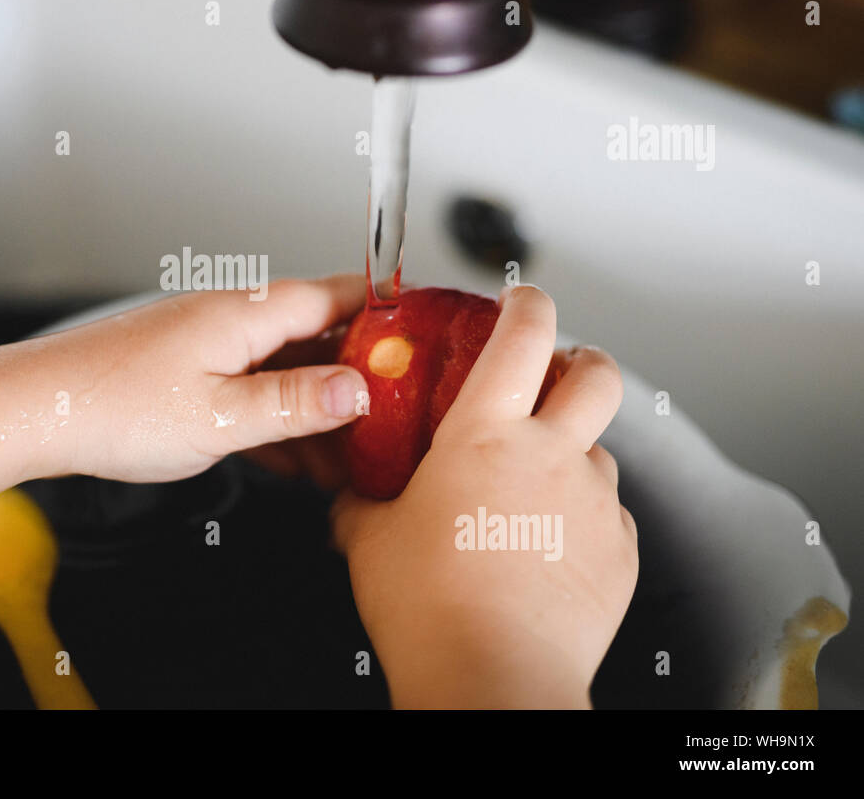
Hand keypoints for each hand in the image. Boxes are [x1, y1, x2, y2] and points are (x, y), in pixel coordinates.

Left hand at [33, 275, 369, 482]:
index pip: (338, 296)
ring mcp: (204, 344)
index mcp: (245, 314)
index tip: (425, 330)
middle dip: (356, 374)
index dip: (387, 312)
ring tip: (347, 453)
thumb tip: (359, 389)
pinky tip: (290, 456)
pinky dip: (274, 417)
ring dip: (315, 404)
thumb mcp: (221, 417)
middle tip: (394, 414)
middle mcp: (227, 318)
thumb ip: (295, 403)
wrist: (29, 411)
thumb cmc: (108, 407)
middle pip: (315, 335)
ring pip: (281, 367)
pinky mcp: (182, 372)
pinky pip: (246, 387)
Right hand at [331, 284, 637, 707]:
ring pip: (601, 452)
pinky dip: (583, 519)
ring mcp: (592, 503)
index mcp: (485, 435)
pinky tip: (548, 547)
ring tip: (537, 489)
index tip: (520, 297)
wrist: (489, 678)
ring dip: (575, 454)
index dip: (526, 302)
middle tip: (560, 372)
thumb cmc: (428, 608)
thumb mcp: (369, 539)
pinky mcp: (619, 552)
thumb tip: (356, 496)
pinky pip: (608, 517)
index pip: (522, 335)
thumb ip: (366, 502)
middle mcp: (551, 456)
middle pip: (596, 375)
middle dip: (582, 362)